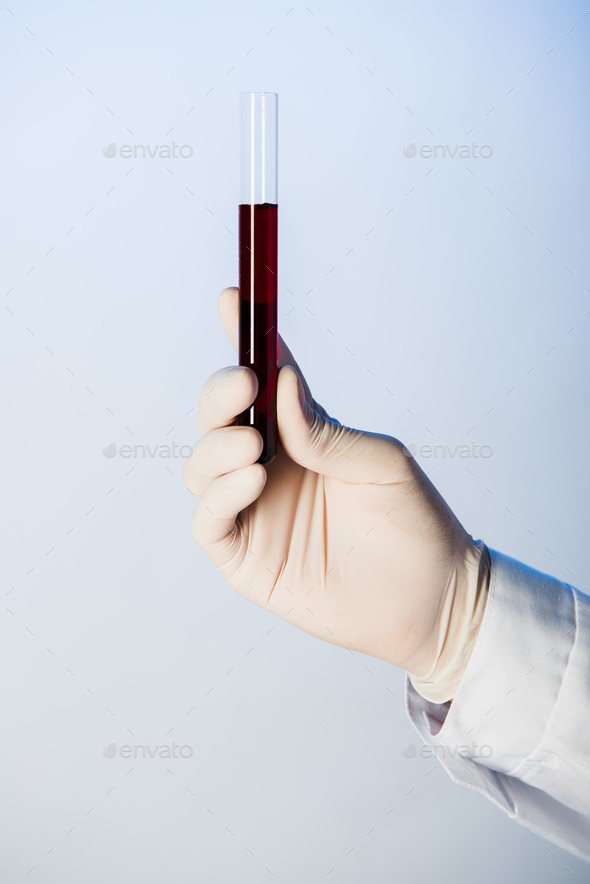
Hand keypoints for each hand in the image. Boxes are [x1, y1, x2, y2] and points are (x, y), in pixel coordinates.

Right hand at [183, 287, 474, 677]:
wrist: (429, 601)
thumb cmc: (414, 524)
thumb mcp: (381, 464)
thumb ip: (325, 430)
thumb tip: (282, 383)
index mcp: (303, 435)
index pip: (265, 380)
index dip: (244, 337)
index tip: (231, 297)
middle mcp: (271, 467)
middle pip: (218, 418)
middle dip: (219, 394)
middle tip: (245, 385)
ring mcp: (253, 511)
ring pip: (201, 465)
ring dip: (217, 445)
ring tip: (255, 445)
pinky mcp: (244, 556)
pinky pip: (208, 519)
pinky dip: (218, 494)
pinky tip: (253, 481)